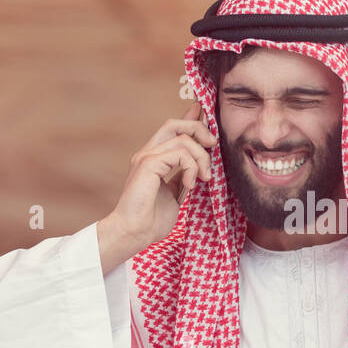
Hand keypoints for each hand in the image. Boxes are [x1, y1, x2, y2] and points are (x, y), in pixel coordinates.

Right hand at [97, 102, 215, 270]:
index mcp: (153, 159)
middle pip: (175, 124)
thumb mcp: (175, 193)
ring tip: (205, 178)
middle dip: (199, 129)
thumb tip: (197, 165)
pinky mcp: (148, 164)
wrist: (134, 233)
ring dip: (201, 157)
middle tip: (214, 145)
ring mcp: (146, 157)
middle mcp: (147, 154)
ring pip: (183, 139)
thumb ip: (183, 176)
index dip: (190, 118)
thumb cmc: (152, 220)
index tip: (206, 114)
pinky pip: (179, 154)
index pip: (172, 129)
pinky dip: (191, 167)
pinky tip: (190, 184)